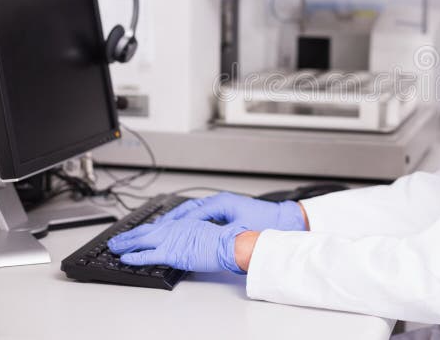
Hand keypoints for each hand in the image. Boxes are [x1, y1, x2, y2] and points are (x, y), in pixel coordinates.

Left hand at [107, 219, 247, 272]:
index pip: (159, 226)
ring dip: (127, 244)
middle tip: (117, 240)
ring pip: (143, 241)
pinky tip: (124, 259)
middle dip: (129, 236)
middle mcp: (176, 228)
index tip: (134, 233)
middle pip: (146, 231)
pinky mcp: (172, 253)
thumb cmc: (226, 241)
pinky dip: (135, 257)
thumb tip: (186, 243)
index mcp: (184, 223)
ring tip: (114, 247)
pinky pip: (148, 256)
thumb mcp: (207, 233)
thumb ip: (193, 236)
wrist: (232, 243)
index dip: (144, 230)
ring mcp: (173, 240)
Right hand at [151, 192, 305, 231]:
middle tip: (155, 227)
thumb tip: (203, 239)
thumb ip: (221, 233)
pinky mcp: (227, 210)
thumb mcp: (240, 229)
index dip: (177, 224)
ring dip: (179, 218)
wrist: (284, 219)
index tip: (163, 231)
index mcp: (222, 202)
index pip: (193, 214)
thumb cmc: (266, 221)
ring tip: (164, 226)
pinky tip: (183, 227)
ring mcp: (223, 204)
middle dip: (172, 218)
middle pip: (189, 209)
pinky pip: (202, 214)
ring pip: (194, 210)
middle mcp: (220, 201)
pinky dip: (190, 219)